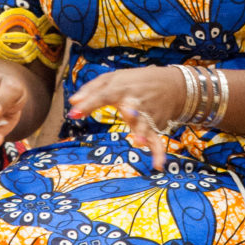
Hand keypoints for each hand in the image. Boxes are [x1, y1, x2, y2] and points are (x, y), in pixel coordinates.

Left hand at [68, 65, 186, 170]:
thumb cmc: (134, 82)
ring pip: (145, 125)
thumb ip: (91, 90)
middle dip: (130, 111)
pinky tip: (158, 166)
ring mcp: (147, 115)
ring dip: (143, 132)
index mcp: (121, 87)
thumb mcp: (112, 78)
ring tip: (138, 142)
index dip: (89, 103)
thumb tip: (73, 103)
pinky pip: (157, 141)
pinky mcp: (156, 126)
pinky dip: (158, 153)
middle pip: (131, 107)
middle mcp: (136, 101)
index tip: (73, 114)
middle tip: (127, 113)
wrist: (172, 85)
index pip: (104, 95)